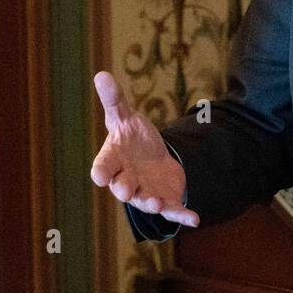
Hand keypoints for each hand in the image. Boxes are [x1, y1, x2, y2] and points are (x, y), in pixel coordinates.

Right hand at [90, 71, 196, 228]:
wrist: (150, 156)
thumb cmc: (131, 137)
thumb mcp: (124, 116)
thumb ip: (114, 100)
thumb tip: (101, 74)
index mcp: (113, 161)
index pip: (102, 167)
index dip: (100, 171)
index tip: (99, 175)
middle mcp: (126, 180)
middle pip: (122, 187)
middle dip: (125, 190)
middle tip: (127, 192)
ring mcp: (144, 192)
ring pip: (146, 202)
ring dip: (151, 204)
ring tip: (156, 203)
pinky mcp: (164, 200)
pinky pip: (172, 211)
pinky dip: (183, 216)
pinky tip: (194, 218)